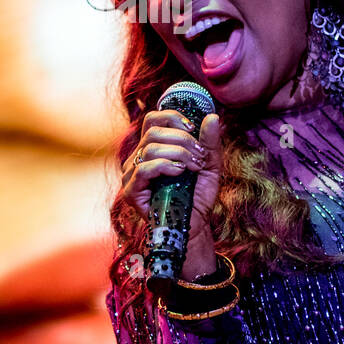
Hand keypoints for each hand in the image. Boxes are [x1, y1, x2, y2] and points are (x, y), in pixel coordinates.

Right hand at [121, 109, 223, 279]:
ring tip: (194, 167)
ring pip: (150, 147)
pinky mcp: (131, 190)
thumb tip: (213, 117)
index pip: (153, 119)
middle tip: (199, 156)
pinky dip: (165, 165)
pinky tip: (180, 172)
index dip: (173, 118)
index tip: (193, 128)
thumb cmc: (197, 196)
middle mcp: (137, 158)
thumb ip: (209, 143)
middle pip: (153, 131)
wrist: (194, 226)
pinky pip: (144, 168)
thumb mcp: (209, 165)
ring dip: (178, 153)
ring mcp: (131, 174)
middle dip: (182, 139)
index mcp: (152, 148)